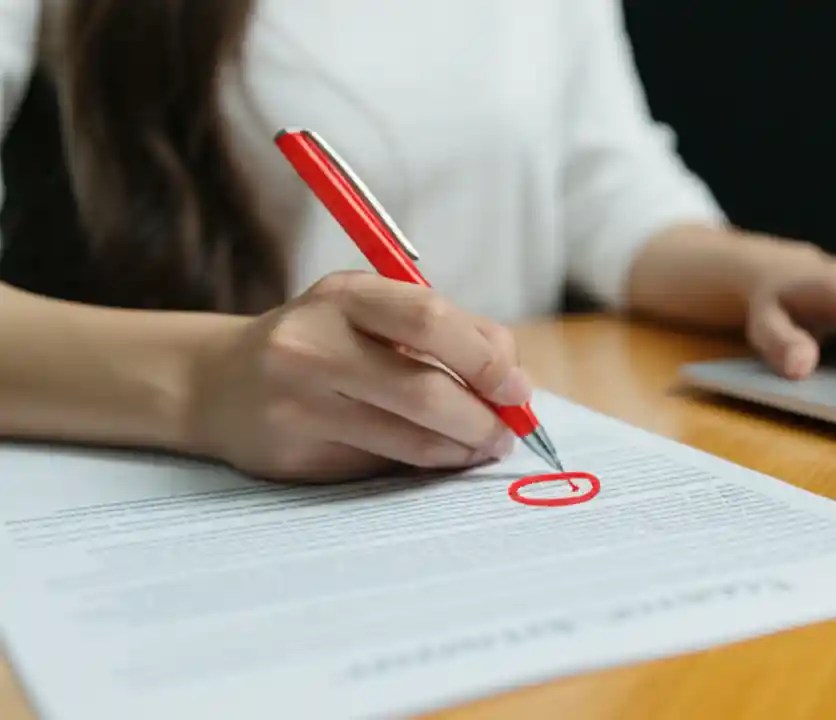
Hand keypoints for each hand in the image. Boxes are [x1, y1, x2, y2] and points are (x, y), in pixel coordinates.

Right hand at [188, 272, 530, 480]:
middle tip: (506, 431)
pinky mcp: (294, 454)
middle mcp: (313, 345)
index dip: (485, 358)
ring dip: (461, 449)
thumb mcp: (372, 313)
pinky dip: (425, 465)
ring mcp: (298, 403)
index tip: (516, 387)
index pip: (429, 320)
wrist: (217, 382)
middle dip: (481, 417)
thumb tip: (515, 380)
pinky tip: (438, 456)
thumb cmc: (322, 343)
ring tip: (481, 446)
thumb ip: (449, 332)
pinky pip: (382, 466)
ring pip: (409, 439)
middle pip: (424, 389)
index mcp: (343, 296)